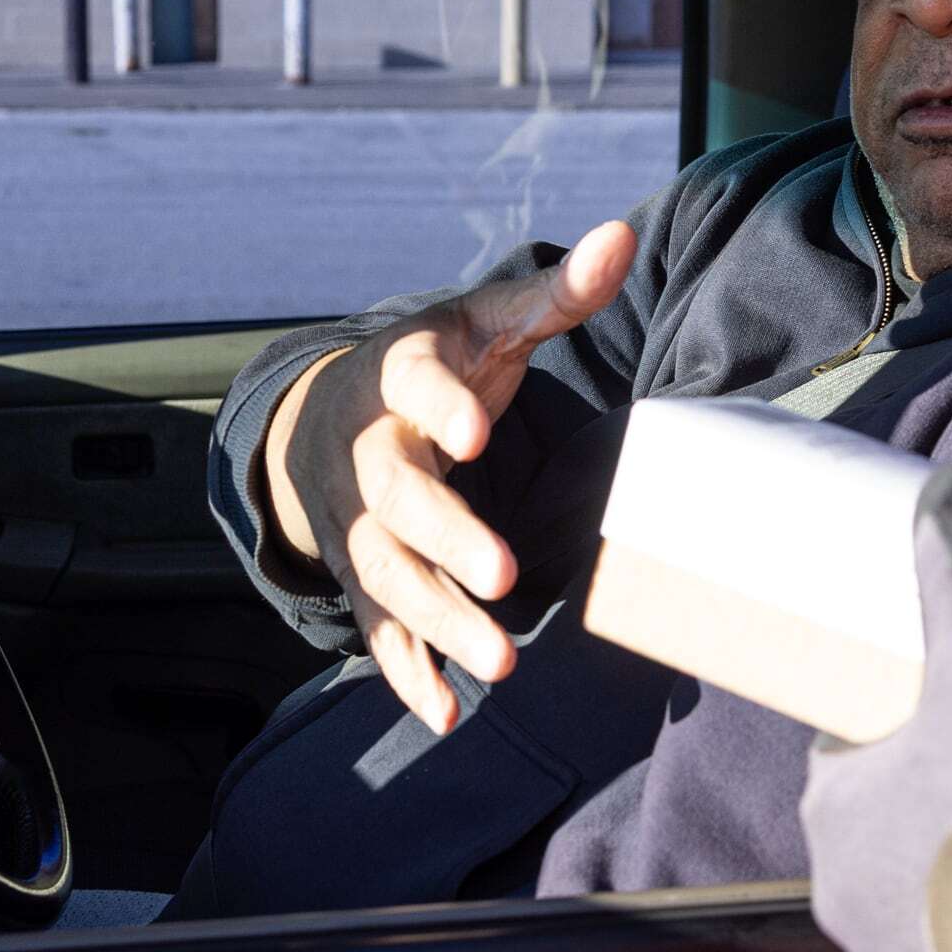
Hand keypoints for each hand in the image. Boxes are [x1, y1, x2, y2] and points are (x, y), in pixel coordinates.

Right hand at [265, 220, 635, 732]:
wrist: (329, 411)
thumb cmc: (437, 362)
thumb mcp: (487, 319)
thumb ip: (556, 290)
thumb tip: (622, 238)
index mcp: (399, 376)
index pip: (413, 384)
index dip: (441, 406)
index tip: (478, 431)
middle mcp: (366, 450)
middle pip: (395, 499)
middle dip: (446, 538)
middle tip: (505, 577)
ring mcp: (355, 519)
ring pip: (385, 575)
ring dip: (436, 622)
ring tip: (499, 665)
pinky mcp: (358, 570)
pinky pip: (375, 627)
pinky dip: (406, 671)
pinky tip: (447, 713)